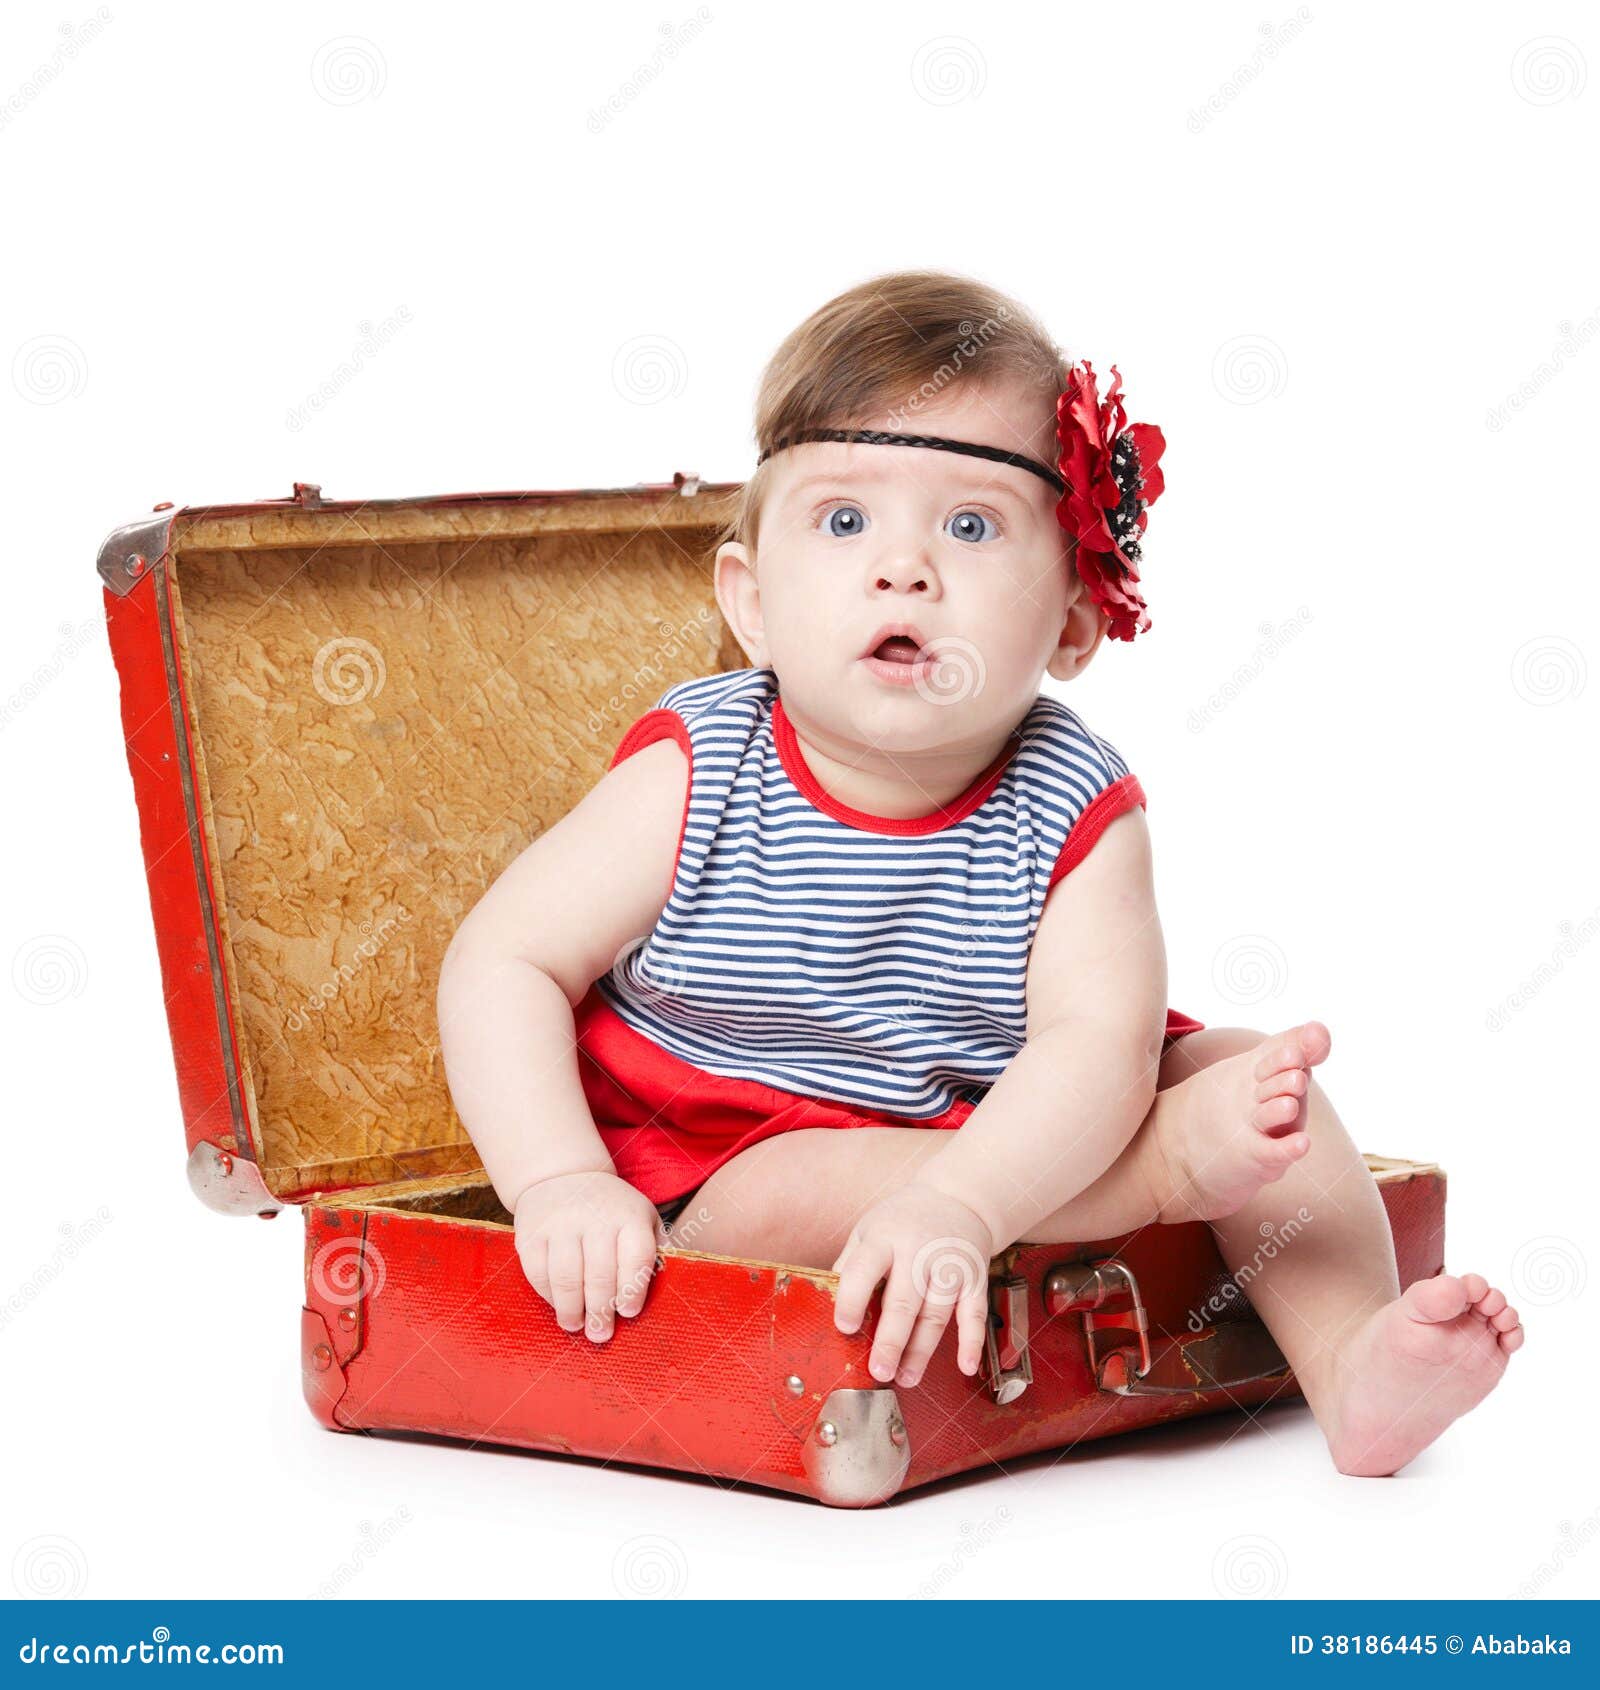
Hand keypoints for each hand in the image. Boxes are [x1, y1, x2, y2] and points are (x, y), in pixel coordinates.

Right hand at [513, 1170, 666, 1342]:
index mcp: (629, 1215)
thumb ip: (656, 1247)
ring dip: (571, 1309)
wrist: (563, 1175)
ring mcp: (560, 1224)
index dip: (633, 1290)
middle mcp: (595, 1217)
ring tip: (576, 1325)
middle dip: (601, 1311)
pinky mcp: (531, 1233)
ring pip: (566, 1278)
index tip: (629, 1313)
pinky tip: (558, 1305)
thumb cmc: (611, 1209)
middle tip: (601, 1334)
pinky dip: (548, 1295)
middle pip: (599, 1274)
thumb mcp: (641, 1216)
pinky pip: (538, 1273)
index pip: (636, 1257)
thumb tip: (671, 1286)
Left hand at [830, 1180, 994, 1387]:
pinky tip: (965, 1367)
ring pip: (936, 1314)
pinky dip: (972, 1342)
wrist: (958, 1198)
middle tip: (878, 1371)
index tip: (844, 1328)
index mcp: (884, 1238)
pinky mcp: (975, 1278)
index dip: (853, 1300)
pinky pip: (975, 1314)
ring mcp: (949, 1266)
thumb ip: (850, 1264)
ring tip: (906, 1378)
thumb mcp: (869, 1229)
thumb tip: (828, 1306)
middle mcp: (918, 1251)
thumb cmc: (902, 1220)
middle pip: (903, 1301)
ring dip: (921, 1351)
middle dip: (890, 1340)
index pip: (865, 1269)